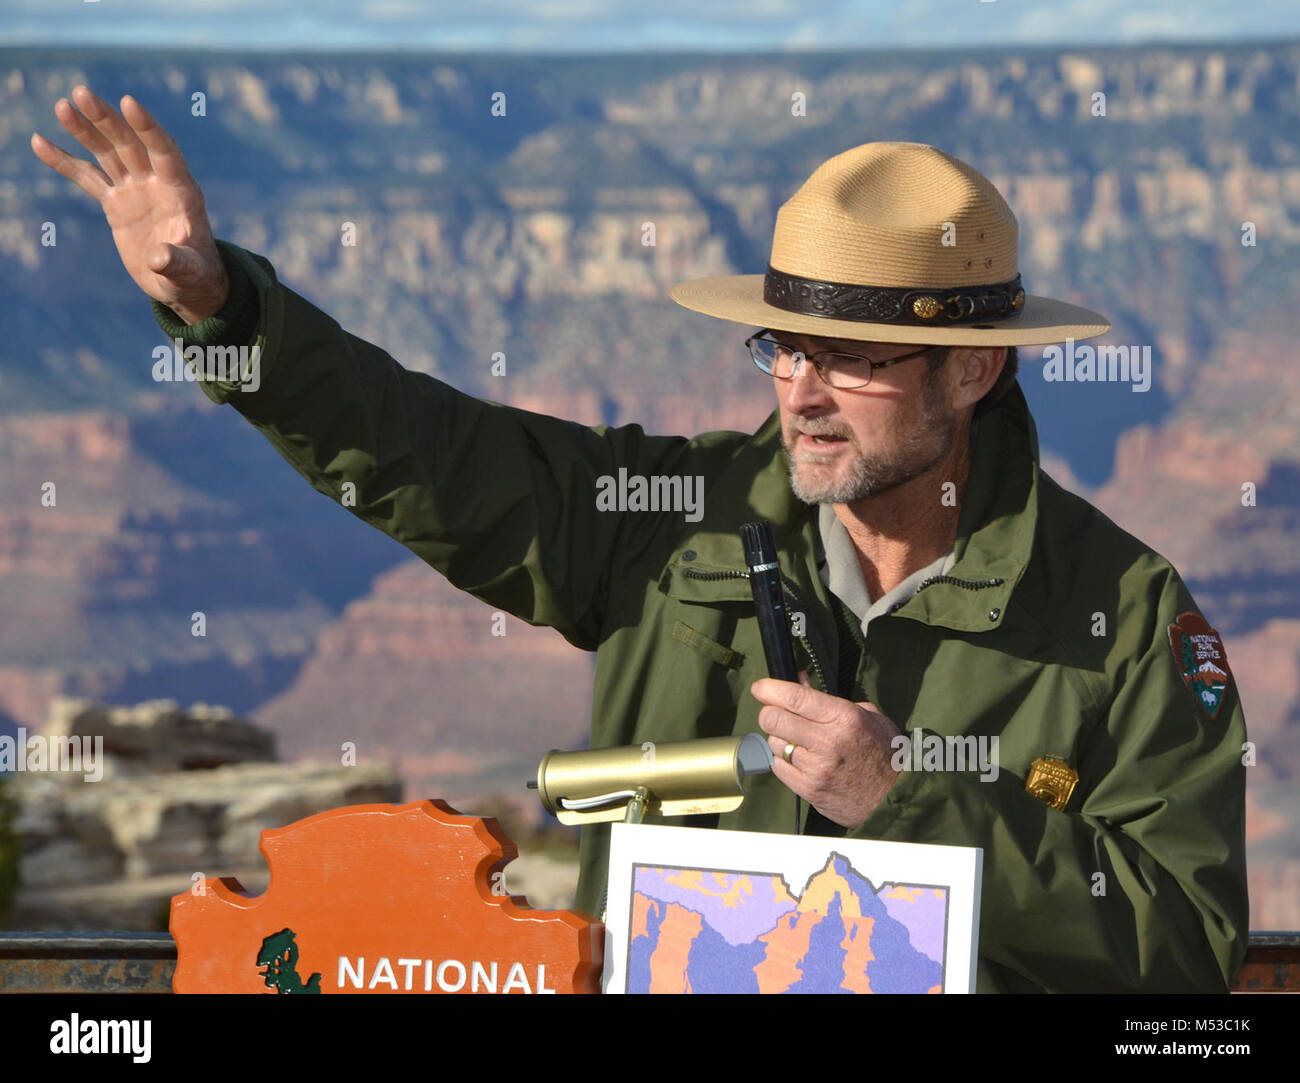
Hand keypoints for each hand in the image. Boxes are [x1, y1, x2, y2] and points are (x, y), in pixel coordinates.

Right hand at [30, 85, 228, 324]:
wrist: (183, 283)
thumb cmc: (195, 276)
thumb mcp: (189, 273)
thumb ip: (176, 262)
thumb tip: (159, 257)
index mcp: (181, 192)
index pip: (164, 151)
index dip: (148, 128)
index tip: (128, 102)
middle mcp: (157, 183)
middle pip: (130, 144)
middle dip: (107, 120)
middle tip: (81, 93)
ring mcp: (135, 189)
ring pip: (107, 153)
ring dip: (85, 130)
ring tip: (62, 106)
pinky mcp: (116, 202)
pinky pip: (87, 177)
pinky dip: (64, 162)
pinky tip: (39, 142)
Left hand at [751, 671, 900, 830]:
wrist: (895, 797)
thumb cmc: (884, 753)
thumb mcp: (866, 715)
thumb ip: (829, 699)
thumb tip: (799, 681)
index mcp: (845, 718)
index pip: (796, 698)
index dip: (770, 690)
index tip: (759, 687)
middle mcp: (828, 742)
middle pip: (774, 719)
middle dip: (770, 713)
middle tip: (776, 714)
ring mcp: (817, 768)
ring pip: (774, 743)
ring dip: (779, 739)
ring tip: (797, 741)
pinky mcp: (810, 790)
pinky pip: (778, 768)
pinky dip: (782, 760)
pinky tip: (798, 759)